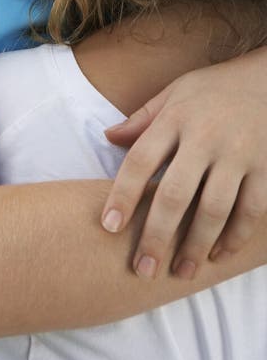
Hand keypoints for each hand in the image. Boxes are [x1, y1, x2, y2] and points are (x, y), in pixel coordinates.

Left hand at [100, 48, 266, 279]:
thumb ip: (143, 118)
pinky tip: (217, 254)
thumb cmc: (214, 88)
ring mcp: (239, 154)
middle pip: (175, 194)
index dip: (122, 195)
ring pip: (214, 210)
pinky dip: (234, 237)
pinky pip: (250, 211)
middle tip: (142, 269)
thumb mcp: (175, 92)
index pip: (141, 160)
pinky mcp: (266, 168)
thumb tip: (108, 138)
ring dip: (195, 246)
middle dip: (156, 235)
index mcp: (176, 117)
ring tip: (180, 271)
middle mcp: (205, 137)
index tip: (109, 226)